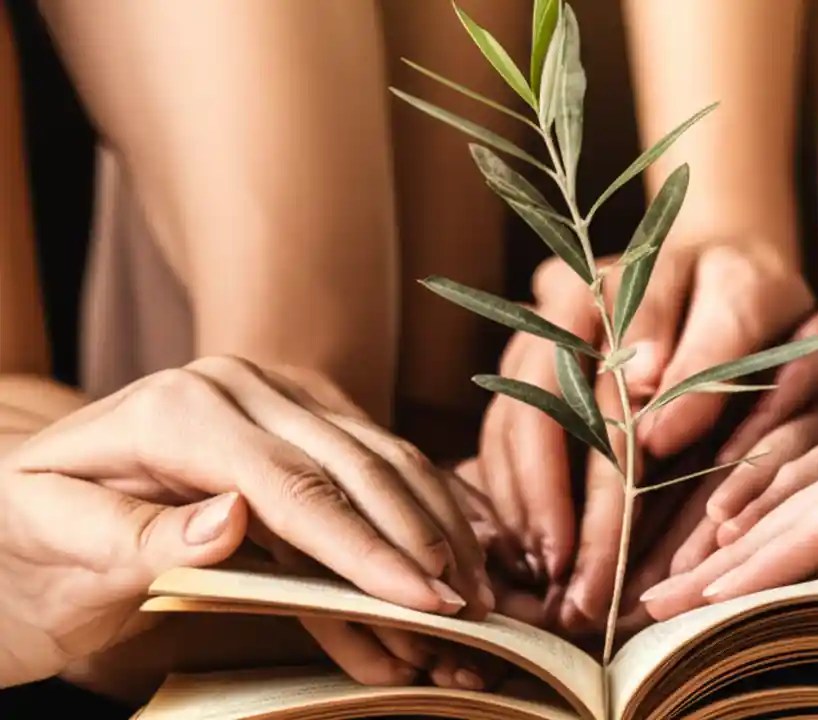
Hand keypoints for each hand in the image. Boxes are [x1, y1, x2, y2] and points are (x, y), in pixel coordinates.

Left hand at [8, 358, 491, 686]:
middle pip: (355, 466)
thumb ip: (135, 536)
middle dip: (421, 542)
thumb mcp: (51, 543)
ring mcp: (276, 397)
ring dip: (437, 527)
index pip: (293, 485)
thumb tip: (233, 522)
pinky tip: (467, 547)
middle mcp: (238, 387)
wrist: (21, 518)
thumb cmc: (26, 543)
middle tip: (471, 611)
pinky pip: (376, 463)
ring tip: (478, 595)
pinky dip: (424, 510)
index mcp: (177, 410)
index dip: (365, 547)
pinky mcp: (302, 419)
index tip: (422, 599)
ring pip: (382, 459)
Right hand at [480, 241, 811, 633]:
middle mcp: (564, 304)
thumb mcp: (755, 304)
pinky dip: (510, 491)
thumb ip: (711, 355)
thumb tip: (651, 425)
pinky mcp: (526, 363)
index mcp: (621, 281)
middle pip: (541, 414)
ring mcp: (536, 333)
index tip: (605, 553)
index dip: (602, 483)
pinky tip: (530, 547)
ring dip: (522, 506)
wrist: (719, 267)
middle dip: (553, 509)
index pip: (605, 396)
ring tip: (549, 580)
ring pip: (510, 424)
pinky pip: (501, 431)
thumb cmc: (748, 292)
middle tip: (573, 589)